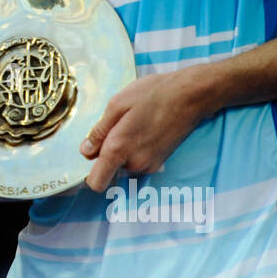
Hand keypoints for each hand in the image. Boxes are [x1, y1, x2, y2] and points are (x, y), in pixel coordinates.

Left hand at [81, 69, 214, 191]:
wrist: (190, 96)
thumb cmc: (153, 95)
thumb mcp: (117, 105)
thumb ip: (99, 131)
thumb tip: (86, 151)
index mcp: (119, 149)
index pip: (97, 182)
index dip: (89, 172)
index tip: (91, 154)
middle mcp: (135, 164)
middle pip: (110, 169)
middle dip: (108, 151)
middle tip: (118, 125)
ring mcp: (150, 165)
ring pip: (124, 164)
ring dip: (123, 149)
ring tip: (134, 123)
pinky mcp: (161, 162)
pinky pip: (138, 160)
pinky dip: (136, 148)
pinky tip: (145, 128)